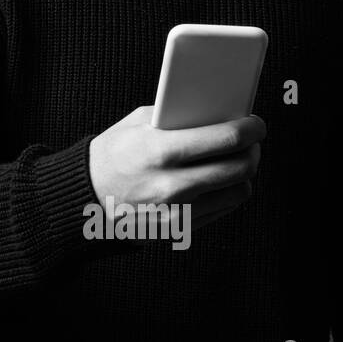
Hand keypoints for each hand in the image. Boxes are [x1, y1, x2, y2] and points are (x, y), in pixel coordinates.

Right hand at [88, 105, 264, 229]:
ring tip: (236, 160)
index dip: (251, 129)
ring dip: (243, 173)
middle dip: (253, 149)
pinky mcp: (181, 229)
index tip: (256, 123)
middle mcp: (172, 185)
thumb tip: (217, 112)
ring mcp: (178, 212)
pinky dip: (227, 192)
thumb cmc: (112, 155)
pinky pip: (223, 209)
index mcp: (160, 151)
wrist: (86, 198)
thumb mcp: (137, 124)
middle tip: (251, 141)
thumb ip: (176, 117)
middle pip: (240, 167)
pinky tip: (218, 179)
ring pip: (238, 191)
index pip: (226, 139)